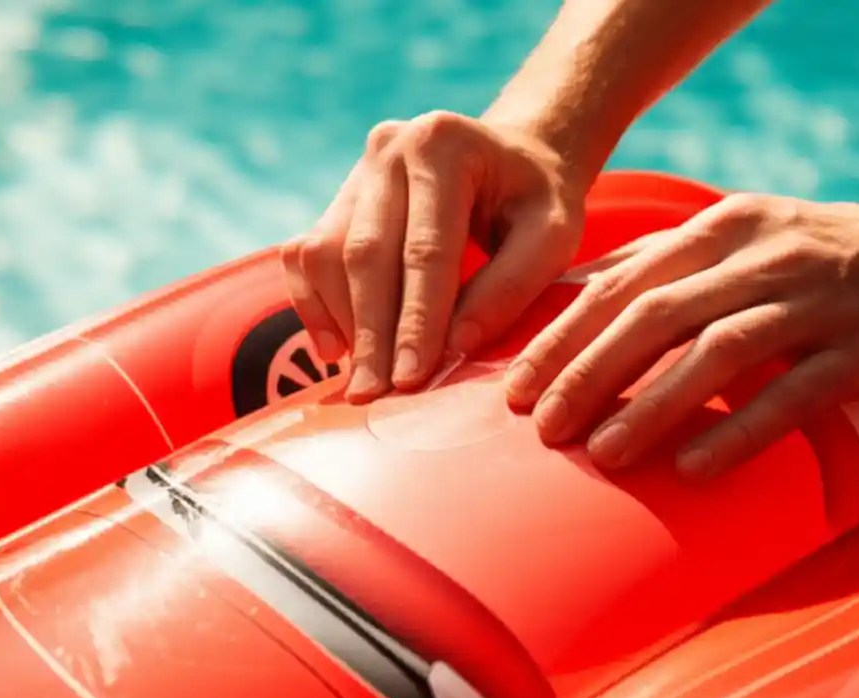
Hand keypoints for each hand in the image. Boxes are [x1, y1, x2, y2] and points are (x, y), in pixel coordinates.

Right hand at [282, 111, 584, 402]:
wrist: (516, 158)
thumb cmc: (538, 201)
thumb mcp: (553, 235)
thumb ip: (510, 287)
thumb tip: (455, 347)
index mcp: (444, 144)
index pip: (425, 248)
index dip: (417, 318)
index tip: (412, 376)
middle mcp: (389, 147)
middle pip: (366, 253)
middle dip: (372, 331)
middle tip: (376, 393)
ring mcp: (356, 170)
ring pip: (327, 254)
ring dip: (342, 322)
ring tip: (364, 380)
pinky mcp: (339, 199)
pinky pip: (305, 255)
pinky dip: (315, 305)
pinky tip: (337, 349)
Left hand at [504, 193, 858, 479]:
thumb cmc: (825, 254)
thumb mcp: (741, 236)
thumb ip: (664, 264)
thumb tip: (573, 297)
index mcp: (722, 227)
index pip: (623, 281)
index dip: (563, 336)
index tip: (517, 387)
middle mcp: (761, 256)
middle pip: (657, 312)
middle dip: (590, 371)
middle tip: (544, 427)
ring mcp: (815, 300)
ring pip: (718, 350)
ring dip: (653, 403)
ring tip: (604, 453)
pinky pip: (792, 393)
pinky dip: (738, 429)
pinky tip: (694, 468)